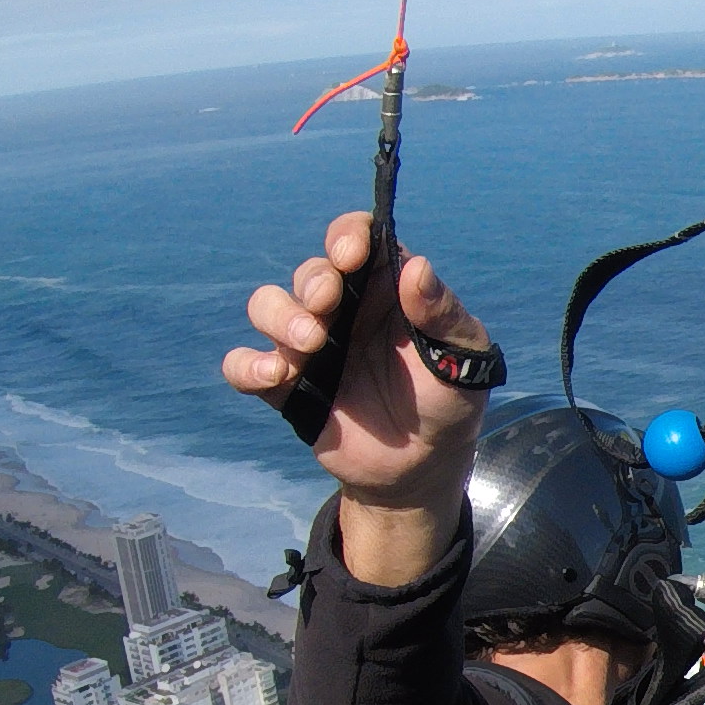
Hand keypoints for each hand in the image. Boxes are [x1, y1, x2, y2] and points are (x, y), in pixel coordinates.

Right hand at [221, 212, 496, 584]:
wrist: (421, 469)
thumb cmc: (449, 402)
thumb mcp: (462, 359)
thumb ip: (442, 315)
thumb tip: (417, 268)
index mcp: (385, 289)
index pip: (357, 239)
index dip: (347, 235)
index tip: (350, 255)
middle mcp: (342, 309)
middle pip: (310, 272)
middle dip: (312, 281)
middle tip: (326, 306)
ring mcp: (310, 345)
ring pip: (267, 306)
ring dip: (279, 317)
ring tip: (310, 345)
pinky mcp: (286, 386)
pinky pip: (242, 364)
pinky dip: (246, 365)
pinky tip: (273, 376)